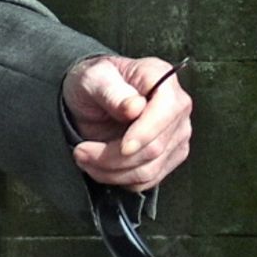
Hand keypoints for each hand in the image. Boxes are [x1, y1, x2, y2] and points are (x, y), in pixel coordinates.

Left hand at [62, 55, 193, 191]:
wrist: (92, 96)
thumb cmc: (93, 81)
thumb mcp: (92, 77)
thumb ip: (111, 91)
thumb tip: (135, 107)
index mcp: (162, 78)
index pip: (166, 112)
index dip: (145, 134)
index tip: (121, 147)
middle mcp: (177, 107)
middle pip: (155, 147)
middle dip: (113, 157)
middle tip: (79, 151)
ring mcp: (177, 134)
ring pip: (150, 169)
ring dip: (111, 171)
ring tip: (83, 158)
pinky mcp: (169, 155)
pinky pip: (148, 179)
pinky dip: (119, 179)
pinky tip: (98, 167)